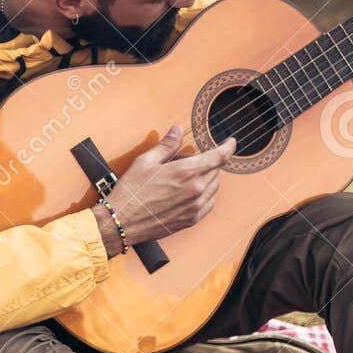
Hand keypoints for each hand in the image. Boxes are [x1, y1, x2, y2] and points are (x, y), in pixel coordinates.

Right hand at [100, 125, 235, 251]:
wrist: (122, 221)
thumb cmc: (131, 192)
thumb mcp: (145, 162)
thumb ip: (166, 146)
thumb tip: (177, 130)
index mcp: (186, 171)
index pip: (219, 157)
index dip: (228, 147)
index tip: (230, 143)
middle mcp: (196, 189)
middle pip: (216, 170)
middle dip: (208, 162)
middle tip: (189, 162)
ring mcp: (195, 205)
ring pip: (214, 186)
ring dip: (207, 178)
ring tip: (186, 178)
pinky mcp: (192, 219)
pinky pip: (209, 203)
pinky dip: (205, 194)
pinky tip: (190, 193)